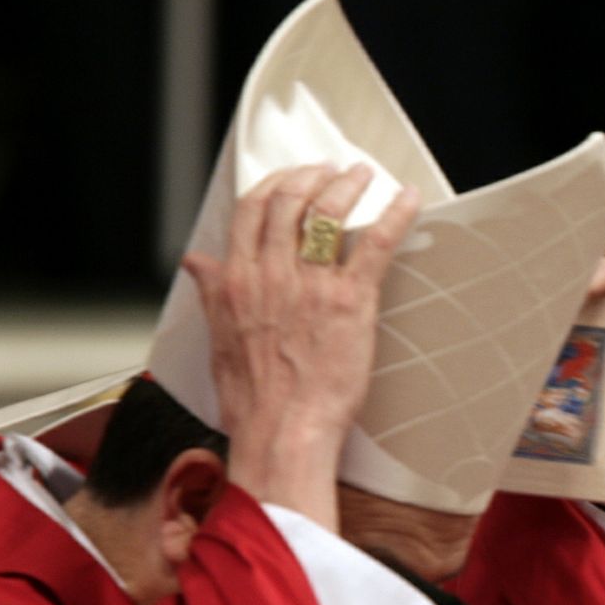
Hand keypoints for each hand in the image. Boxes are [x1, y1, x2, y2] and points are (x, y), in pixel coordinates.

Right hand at [181, 164, 419, 528]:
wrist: (282, 434)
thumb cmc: (254, 401)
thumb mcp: (219, 341)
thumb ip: (212, 294)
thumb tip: (196, 262)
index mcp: (236, 283)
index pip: (249, 211)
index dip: (274, 184)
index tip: (291, 176)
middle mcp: (270, 275)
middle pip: (289, 202)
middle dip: (312, 177)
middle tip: (332, 170)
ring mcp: (310, 285)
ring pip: (328, 213)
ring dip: (348, 186)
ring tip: (363, 175)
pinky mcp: (350, 300)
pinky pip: (375, 243)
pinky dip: (394, 214)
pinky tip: (408, 198)